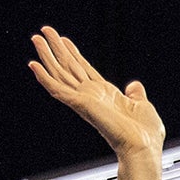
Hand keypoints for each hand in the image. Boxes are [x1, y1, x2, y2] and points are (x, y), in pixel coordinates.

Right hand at [30, 26, 166, 157]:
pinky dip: (44, 77)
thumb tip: (134, 86)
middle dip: (56, 48)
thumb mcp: (142, 106)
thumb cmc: (145, 134)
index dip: (73, 53)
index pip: (84, 69)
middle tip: (44, 32)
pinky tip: (34, 65)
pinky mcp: (79, 105)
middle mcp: (91, 96)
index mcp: (105, 95)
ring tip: (36, 38)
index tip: (64, 40)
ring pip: (59, 73)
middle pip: (68, 67)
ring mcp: (83, 100)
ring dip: (47, 55)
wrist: (143, 147)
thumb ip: (136, 95)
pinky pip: (57, 89)